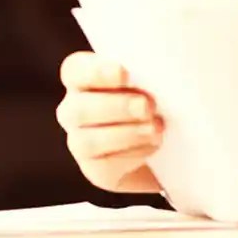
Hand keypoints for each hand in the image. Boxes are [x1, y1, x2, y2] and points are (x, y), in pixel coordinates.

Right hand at [56, 51, 163, 192]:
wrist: (159, 141)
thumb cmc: (154, 96)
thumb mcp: (152, 79)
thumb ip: (150, 72)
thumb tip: (164, 67)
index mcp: (83, 77)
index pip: (74, 70)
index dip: (95, 72)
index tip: (123, 73)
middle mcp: (74, 109)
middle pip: (78, 109)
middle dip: (116, 107)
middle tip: (146, 105)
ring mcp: (80, 141)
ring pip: (87, 141)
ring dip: (127, 133)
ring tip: (155, 127)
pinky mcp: (96, 169)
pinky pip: (106, 165)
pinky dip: (134, 153)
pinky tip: (153, 143)